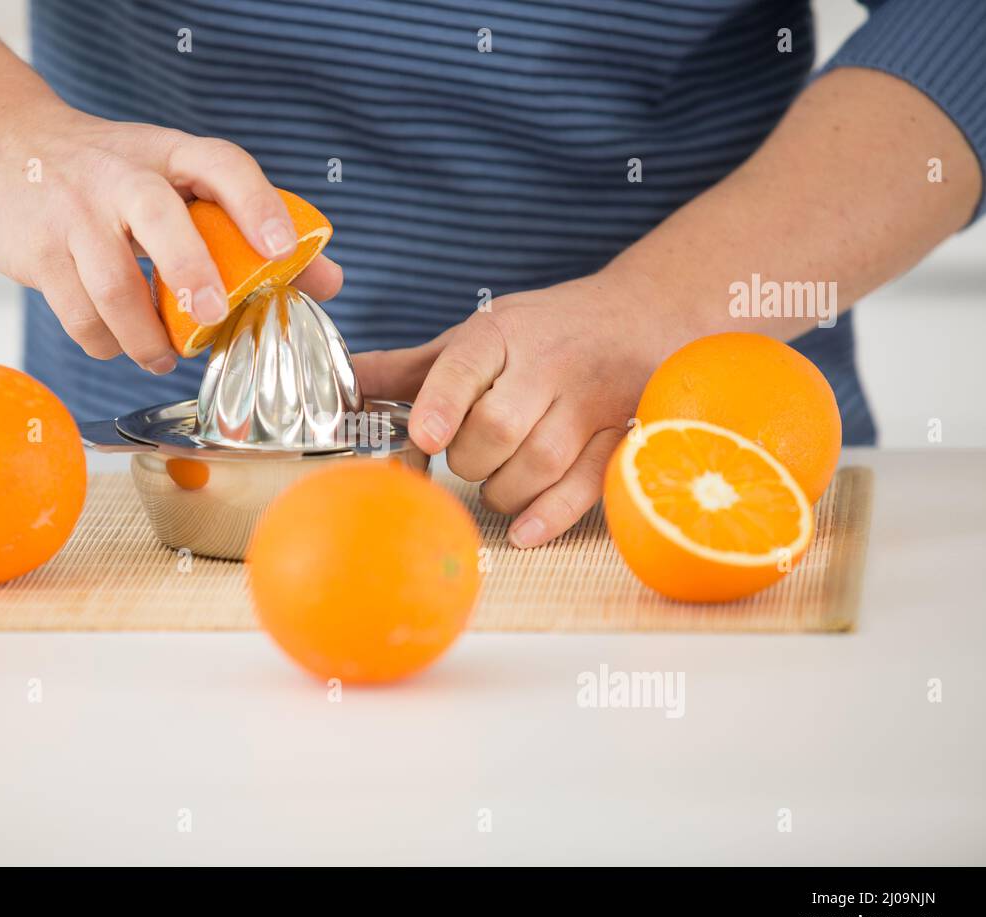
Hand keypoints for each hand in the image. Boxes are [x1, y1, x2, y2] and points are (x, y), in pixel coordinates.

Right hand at [0, 107, 341, 372]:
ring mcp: (73, 214)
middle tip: (213, 316)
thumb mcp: (177, 182)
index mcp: (169, 155)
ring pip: (113, 284)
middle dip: (191, 272)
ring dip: (146, 336)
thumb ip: (251, 230)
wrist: (4, 144)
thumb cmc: (113, 175)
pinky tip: (119, 343)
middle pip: (159, 217)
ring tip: (165, 356)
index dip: (258, 205)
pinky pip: (77, 314)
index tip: (284, 252)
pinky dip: (105, 343)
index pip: (222, 164)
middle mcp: (121, 177)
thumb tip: (330, 283)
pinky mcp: (37, 253)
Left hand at [354, 273, 688, 547]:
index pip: (466, 366)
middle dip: (468, 460)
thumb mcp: (478, 337)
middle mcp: (551, 363)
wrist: (640, 313)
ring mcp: (593, 400)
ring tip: (493, 484)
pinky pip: (585, 485)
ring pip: (539, 462)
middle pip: (497, 428)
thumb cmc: (542, 333)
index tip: (425, 437)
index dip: (442, 404)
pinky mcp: (625, 433)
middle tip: (466, 460)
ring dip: (503, 490)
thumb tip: (348, 385)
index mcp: (502, 334)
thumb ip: (414, 369)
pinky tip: (522, 531)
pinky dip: (549, 516)